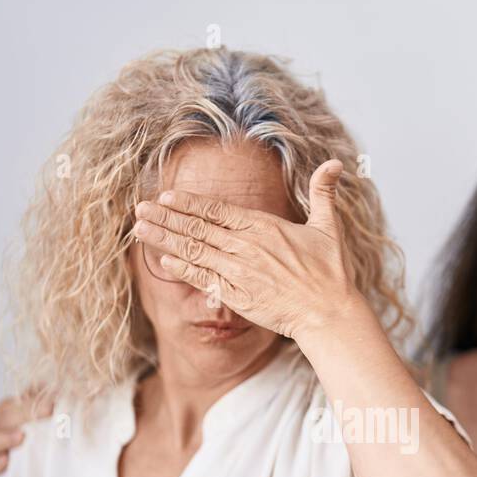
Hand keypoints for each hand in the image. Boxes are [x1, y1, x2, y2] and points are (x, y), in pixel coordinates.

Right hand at [0, 392, 52, 476]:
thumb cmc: (41, 455)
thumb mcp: (46, 430)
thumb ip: (43, 408)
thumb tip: (54, 389)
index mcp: (3, 418)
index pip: (9, 405)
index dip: (30, 404)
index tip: (52, 406)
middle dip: (20, 417)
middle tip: (41, 417)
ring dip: (4, 439)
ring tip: (20, 438)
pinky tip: (5, 461)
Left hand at [131, 160, 360, 338]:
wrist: (328, 313)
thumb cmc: (330, 272)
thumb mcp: (328, 227)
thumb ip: (323, 193)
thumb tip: (337, 163)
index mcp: (263, 226)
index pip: (217, 210)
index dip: (188, 203)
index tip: (165, 197)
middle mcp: (246, 246)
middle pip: (198, 228)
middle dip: (165, 218)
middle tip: (139, 209)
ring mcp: (239, 272)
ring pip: (194, 252)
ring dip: (165, 240)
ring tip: (140, 229)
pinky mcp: (238, 296)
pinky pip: (203, 280)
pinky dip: (182, 270)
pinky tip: (163, 262)